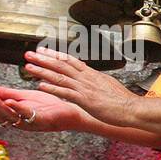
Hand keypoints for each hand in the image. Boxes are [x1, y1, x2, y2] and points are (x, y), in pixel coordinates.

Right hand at [0, 86, 84, 131]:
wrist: (72, 109)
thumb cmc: (49, 104)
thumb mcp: (24, 96)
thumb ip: (6, 94)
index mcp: (15, 118)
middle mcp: (21, 124)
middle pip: (0, 116)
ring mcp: (32, 124)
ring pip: (11, 117)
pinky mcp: (44, 122)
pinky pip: (29, 116)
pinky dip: (19, 109)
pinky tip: (10, 102)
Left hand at [22, 48, 139, 126]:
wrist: (132, 108)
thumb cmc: (123, 100)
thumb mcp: (109, 85)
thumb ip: (97, 80)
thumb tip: (92, 77)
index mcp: (92, 74)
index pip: (70, 61)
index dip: (55, 55)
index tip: (43, 50)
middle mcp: (86, 78)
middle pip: (61, 65)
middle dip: (44, 58)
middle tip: (29, 54)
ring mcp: (85, 88)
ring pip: (60, 76)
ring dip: (42, 71)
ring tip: (28, 66)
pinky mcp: (85, 100)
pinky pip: (65, 92)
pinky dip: (52, 88)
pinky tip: (41, 85)